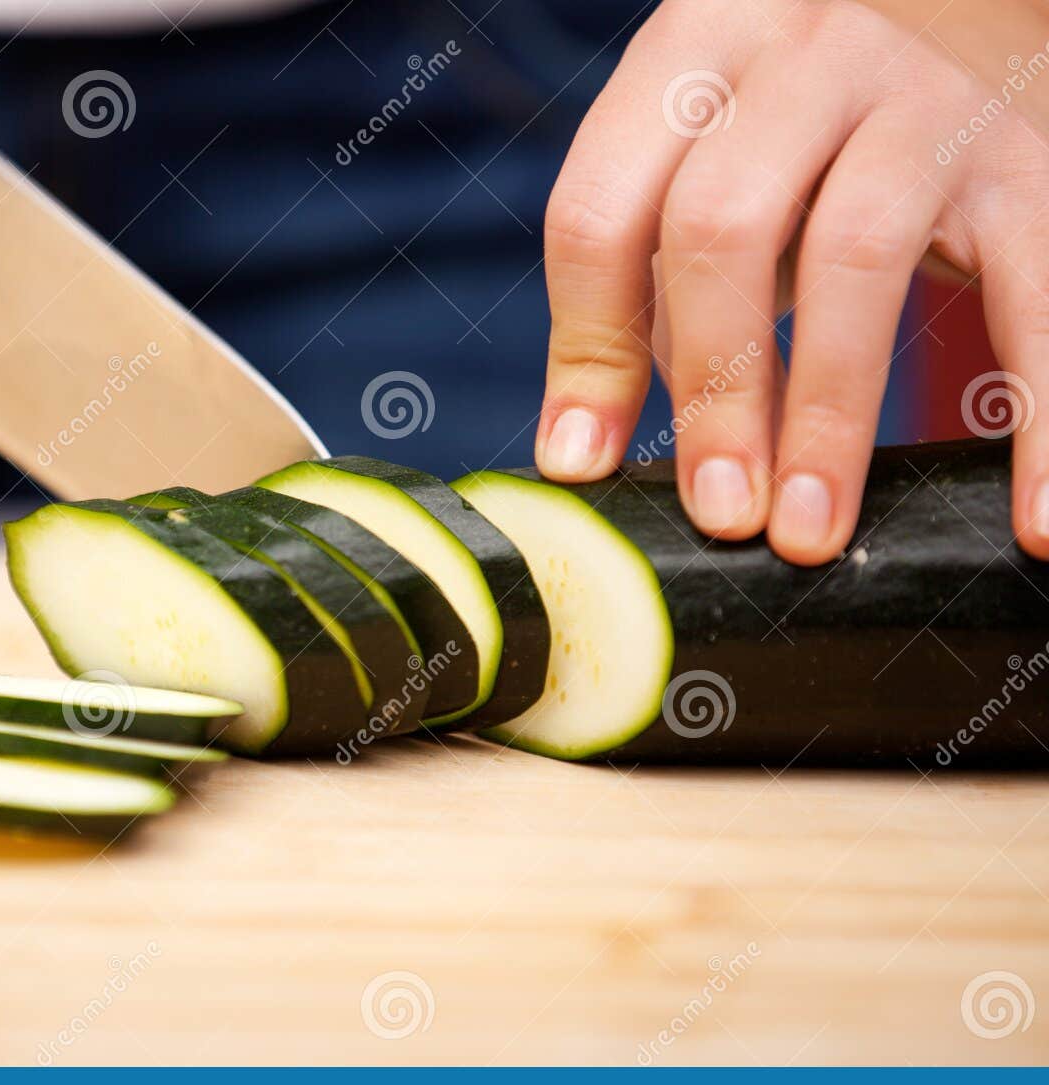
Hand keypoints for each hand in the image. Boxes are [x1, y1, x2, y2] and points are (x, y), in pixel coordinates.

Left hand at [536, 0, 1048, 562]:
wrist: (958, 2)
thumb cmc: (791, 119)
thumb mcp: (698, 157)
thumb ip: (641, 283)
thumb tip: (582, 452)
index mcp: (691, 54)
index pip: (602, 207)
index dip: (587, 346)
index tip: (584, 462)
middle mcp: (803, 57)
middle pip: (722, 228)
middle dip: (714, 388)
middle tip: (718, 512)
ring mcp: (922, 99)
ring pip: (858, 254)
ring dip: (828, 411)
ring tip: (808, 531)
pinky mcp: (1028, 156)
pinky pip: (1040, 292)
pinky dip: (1041, 419)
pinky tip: (1031, 516)